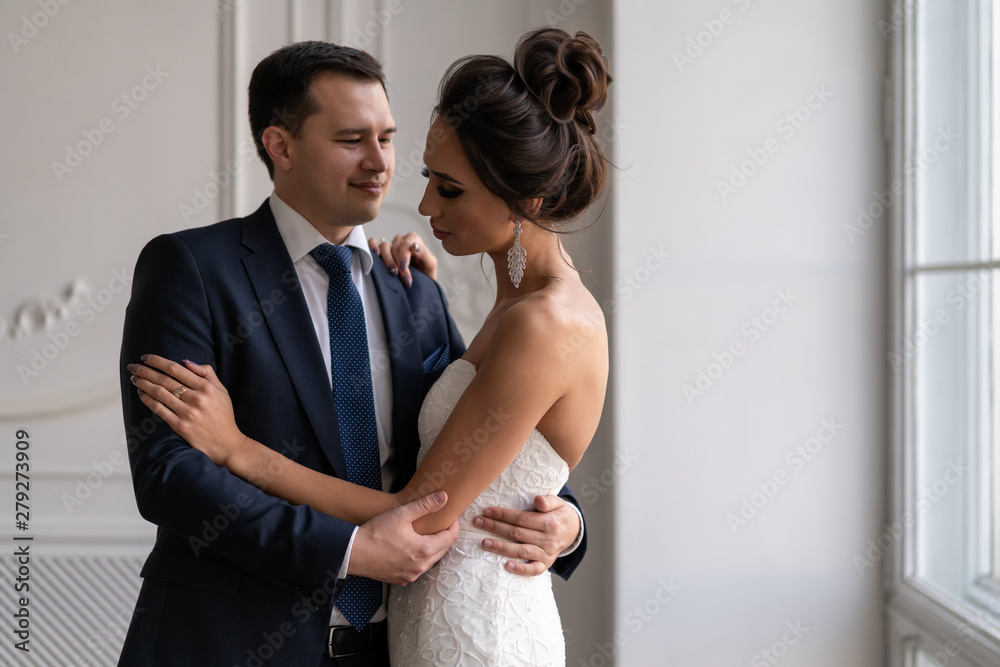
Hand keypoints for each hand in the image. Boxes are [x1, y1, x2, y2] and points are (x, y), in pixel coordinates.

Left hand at [128, 355, 243, 466]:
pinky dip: (148, 400)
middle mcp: (197, 399)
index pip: (177, 369)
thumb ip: (207, 374)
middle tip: (133, 366)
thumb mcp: (222, 391)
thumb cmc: (223, 415)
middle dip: (146, 371)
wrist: (226, 443)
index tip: (146, 357)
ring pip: (159, 394)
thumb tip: (185, 362)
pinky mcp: (180, 426)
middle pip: (165, 380)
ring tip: (134, 379)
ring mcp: (187, 413)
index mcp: (207, 388)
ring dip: (143, 384)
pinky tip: (142, 394)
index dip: (158, 361)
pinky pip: (160, 410)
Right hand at [349, 492, 458, 584]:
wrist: (353, 553)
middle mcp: (421, 567)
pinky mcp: (401, 579)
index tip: (450, 517)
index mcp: (424, 550)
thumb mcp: (401, 514)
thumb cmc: (376, 533)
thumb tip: (443, 498)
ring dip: (432, 547)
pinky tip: (411, 548)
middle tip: (438, 523)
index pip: (451, 538)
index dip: (454, 525)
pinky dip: (419, 558)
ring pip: (431, 560)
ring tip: (425, 534)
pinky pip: (418, 569)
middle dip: (443, 536)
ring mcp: (411, 575)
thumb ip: (425, 505)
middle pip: (443, 550)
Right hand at [368, 232, 437, 284]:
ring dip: (387, 259)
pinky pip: (373, 242)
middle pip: (396, 246)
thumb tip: (414, 246)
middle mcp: (401, 241)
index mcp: (414, 240)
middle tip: (404, 279)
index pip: (407, 242)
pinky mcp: (380, 251)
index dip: (404, 255)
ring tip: (392, 273)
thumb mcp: (430, 265)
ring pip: (384, 246)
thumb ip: (424, 253)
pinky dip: (372, 246)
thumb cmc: (425, 274)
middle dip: (399, 263)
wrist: (420, 285)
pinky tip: (375, 255)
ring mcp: (390, 245)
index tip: (404, 268)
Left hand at [474, 495, 580, 575]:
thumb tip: (537, 500)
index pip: (521, 519)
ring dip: (500, 547)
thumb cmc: (560, 514)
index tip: (487, 511)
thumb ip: (548, 501)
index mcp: (550, 523)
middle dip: (495, 527)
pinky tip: (506, 565)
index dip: (503, 515)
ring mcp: (547, 554)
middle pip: (517, 533)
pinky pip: (533, 570)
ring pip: (520, 551)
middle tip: (478, 522)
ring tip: (484, 542)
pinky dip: (520, 569)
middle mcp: (548, 539)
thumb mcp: (558, 502)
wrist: (574, 531)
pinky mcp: (546, 564)